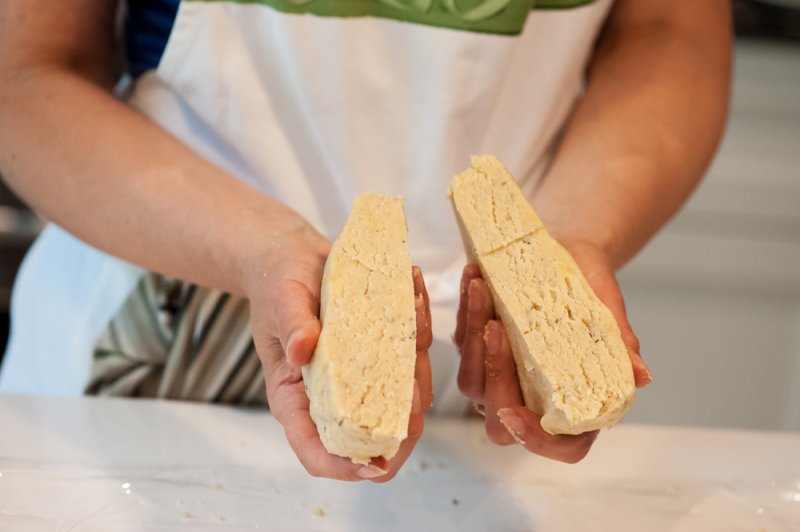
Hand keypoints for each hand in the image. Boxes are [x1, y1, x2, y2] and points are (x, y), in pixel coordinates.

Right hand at [244, 223, 432, 480]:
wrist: (294, 258)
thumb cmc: (278, 283)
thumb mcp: (279, 299)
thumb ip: (292, 324)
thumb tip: (302, 351)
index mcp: (296, 396)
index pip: (317, 451)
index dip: (346, 468)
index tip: (376, 466)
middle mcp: (333, 394)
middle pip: (373, 436)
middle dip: (402, 423)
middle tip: (415, 391)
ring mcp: (360, 376)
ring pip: (403, 397)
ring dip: (419, 367)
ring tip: (417, 318)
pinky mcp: (381, 352)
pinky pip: (410, 355)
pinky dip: (420, 329)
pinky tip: (417, 296)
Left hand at [453, 239, 650, 462]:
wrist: (575, 260)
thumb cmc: (596, 292)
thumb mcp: (611, 312)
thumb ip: (621, 345)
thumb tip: (641, 375)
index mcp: (571, 405)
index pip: (556, 445)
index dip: (534, 439)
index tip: (516, 414)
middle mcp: (532, 399)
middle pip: (499, 417)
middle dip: (494, 375)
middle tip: (498, 330)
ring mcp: (501, 376)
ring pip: (471, 380)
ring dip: (473, 336)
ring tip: (483, 293)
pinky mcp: (479, 349)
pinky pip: (462, 343)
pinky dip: (465, 310)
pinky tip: (474, 279)